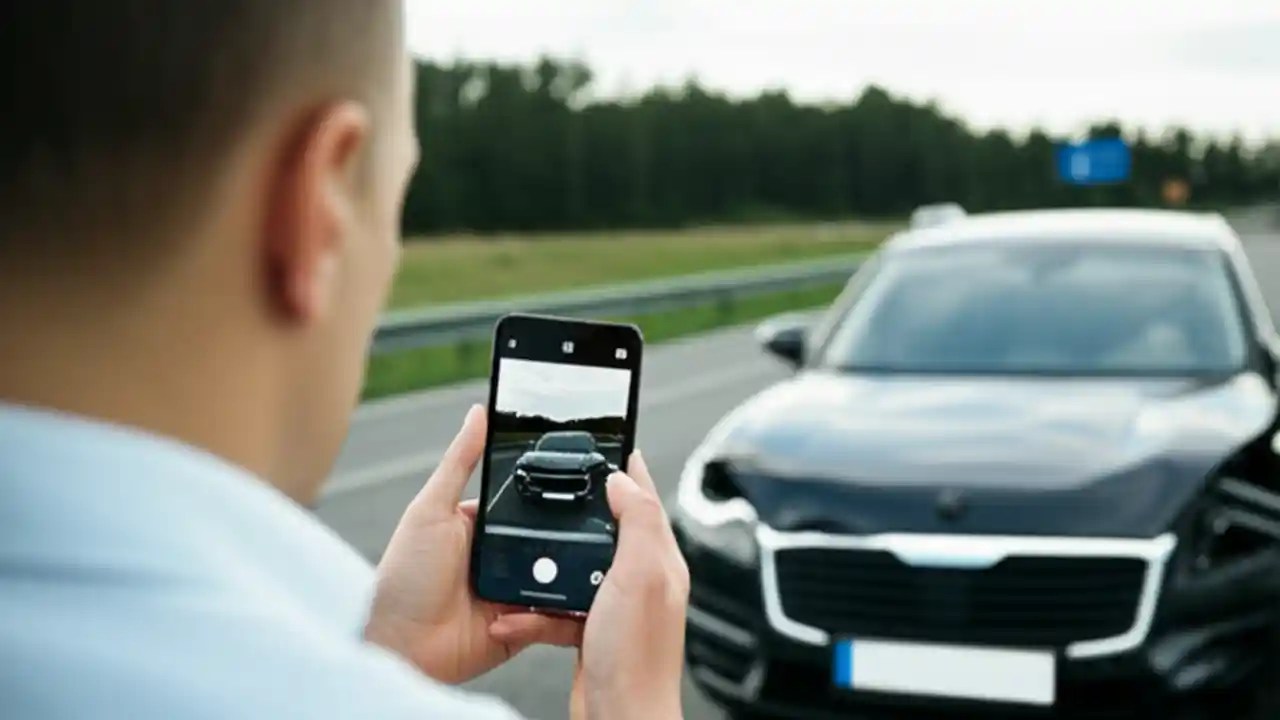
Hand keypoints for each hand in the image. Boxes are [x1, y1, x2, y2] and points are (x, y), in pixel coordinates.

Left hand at [365, 405, 582, 683]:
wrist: (400, 647)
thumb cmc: (402, 578)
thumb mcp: (430, 508)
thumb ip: (458, 460)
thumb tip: (479, 411)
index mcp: (481, 525)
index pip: (526, 501)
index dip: (554, 492)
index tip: (587, 478)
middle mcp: (502, 557)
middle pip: (551, 537)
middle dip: (571, 535)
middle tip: (599, 524)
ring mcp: (516, 592)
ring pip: (562, 576)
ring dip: (566, 575)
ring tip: (575, 568)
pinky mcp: (526, 626)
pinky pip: (557, 615)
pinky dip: (554, 612)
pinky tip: (540, 605)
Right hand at [505, 453, 687, 719]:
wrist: (619, 717)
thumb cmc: (636, 658)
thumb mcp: (640, 575)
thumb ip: (636, 522)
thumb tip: (623, 479)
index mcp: (659, 559)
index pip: (644, 498)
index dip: (626, 468)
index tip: (609, 442)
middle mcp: (640, 579)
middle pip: (605, 529)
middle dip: (573, 516)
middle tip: (547, 494)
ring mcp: (614, 606)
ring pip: (573, 569)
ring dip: (543, 570)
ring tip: (519, 566)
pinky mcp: (590, 631)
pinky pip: (555, 608)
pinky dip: (532, 612)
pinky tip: (514, 616)